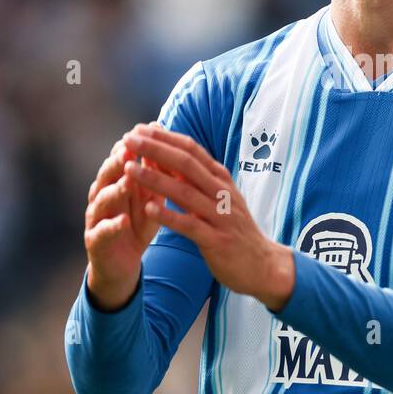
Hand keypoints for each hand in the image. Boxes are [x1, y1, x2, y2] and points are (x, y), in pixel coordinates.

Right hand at [83, 126, 166, 309]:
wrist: (121, 263)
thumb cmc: (136, 223)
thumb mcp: (148, 197)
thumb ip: (154, 174)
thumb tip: (166, 143)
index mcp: (114, 182)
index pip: (119, 158)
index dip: (132, 145)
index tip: (145, 131)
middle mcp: (101, 196)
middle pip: (106, 174)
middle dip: (117, 162)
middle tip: (129, 150)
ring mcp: (96, 218)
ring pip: (102, 200)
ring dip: (115, 190)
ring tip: (128, 182)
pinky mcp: (96, 241)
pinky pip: (102, 232)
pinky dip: (113, 226)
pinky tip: (124, 221)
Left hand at [122, 123, 295, 310]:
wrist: (262, 264)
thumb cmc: (234, 229)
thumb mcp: (219, 198)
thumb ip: (195, 179)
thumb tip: (167, 155)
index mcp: (221, 179)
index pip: (192, 150)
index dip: (165, 138)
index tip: (140, 129)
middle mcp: (222, 193)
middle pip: (186, 164)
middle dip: (156, 149)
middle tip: (129, 139)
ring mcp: (221, 216)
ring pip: (185, 192)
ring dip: (155, 179)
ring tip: (129, 168)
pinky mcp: (217, 240)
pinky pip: (190, 225)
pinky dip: (169, 216)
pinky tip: (148, 209)